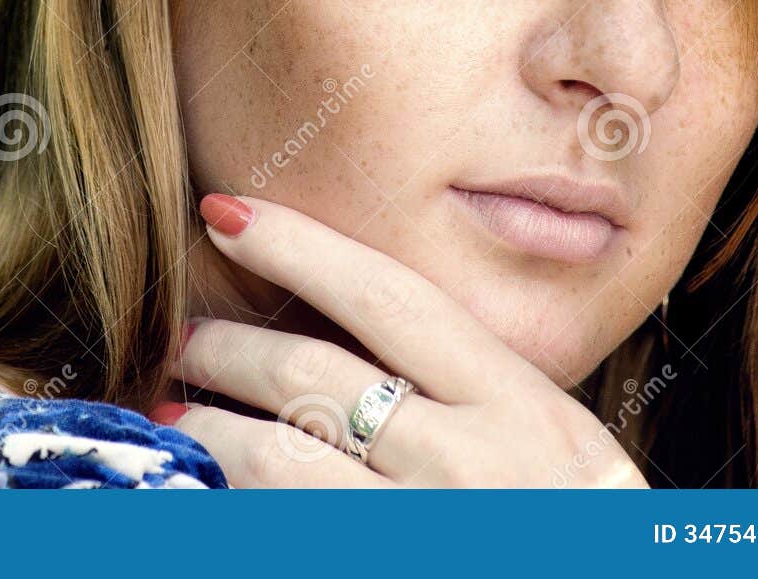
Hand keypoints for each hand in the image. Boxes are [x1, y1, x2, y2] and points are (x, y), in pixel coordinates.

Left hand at [155, 192, 649, 487]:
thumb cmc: (580, 535)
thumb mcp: (562, 448)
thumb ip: (474, 393)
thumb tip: (352, 340)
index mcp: (521, 408)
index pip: (387, 298)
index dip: (296, 247)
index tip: (227, 214)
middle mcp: (472, 467)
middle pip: (311, 377)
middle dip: (227, 347)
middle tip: (185, 337)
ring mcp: (421, 533)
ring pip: (276, 462)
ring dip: (208, 428)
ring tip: (177, 414)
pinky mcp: (374, 575)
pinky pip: (276, 530)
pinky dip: (227, 504)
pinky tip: (202, 493)